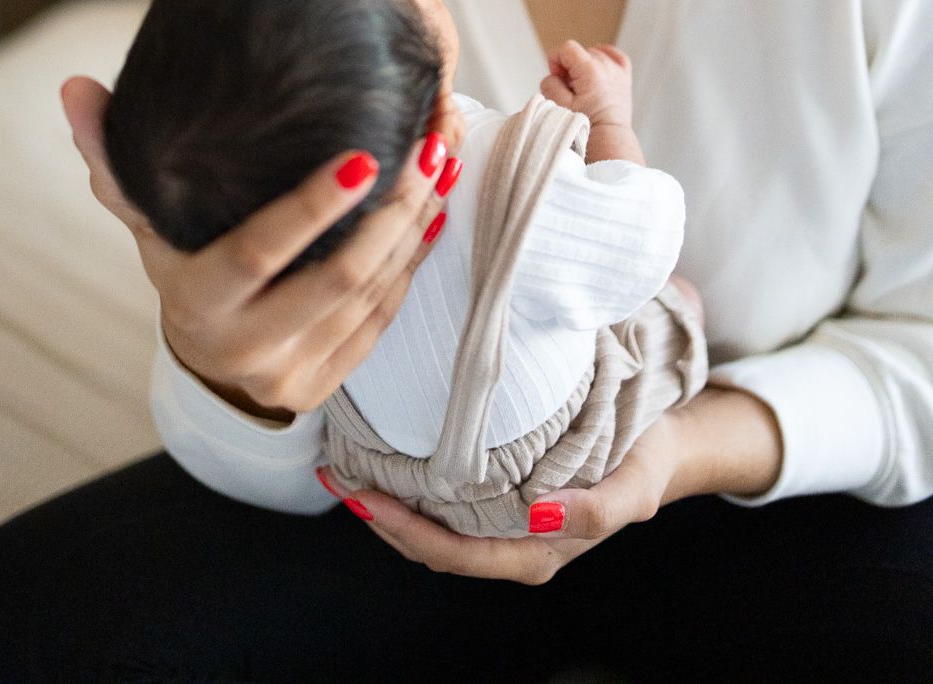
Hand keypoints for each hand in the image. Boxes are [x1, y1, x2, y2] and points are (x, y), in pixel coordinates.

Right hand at [61, 75, 458, 417]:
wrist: (209, 360)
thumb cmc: (183, 265)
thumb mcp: (148, 221)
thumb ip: (116, 159)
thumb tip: (75, 88)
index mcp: (199, 302)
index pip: (261, 253)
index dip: (313, 209)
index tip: (364, 157)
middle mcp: (247, 347)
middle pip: (340, 276)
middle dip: (395, 208)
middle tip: (430, 142)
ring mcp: (295, 372)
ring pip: (375, 293)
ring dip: (419, 224)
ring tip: (443, 158)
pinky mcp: (333, 381)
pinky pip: (389, 314)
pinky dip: (417, 257)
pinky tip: (436, 208)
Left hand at [318, 412, 684, 585]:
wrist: (663, 445)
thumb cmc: (645, 461)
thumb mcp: (631, 488)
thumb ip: (592, 511)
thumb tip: (536, 515)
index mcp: (535, 552)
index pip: (451, 553)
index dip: (401, 530)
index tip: (361, 495)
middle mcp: (512, 546)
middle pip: (429, 546)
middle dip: (380, 517)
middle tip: (336, 471)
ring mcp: (504, 527)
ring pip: (432, 529)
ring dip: (389, 503)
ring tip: (349, 463)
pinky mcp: (501, 500)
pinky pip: (445, 506)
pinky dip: (412, 487)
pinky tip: (389, 456)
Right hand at [540, 40, 632, 129]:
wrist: (608, 137)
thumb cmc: (585, 124)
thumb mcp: (558, 104)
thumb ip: (549, 83)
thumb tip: (554, 74)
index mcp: (590, 70)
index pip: (566, 48)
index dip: (556, 60)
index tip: (557, 77)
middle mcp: (606, 66)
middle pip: (579, 52)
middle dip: (569, 66)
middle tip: (569, 87)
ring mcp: (618, 71)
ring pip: (594, 54)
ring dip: (585, 65)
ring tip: (583, 86)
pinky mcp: (625, 77)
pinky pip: (616, 56)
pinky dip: (606, 56)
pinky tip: (597, 67)